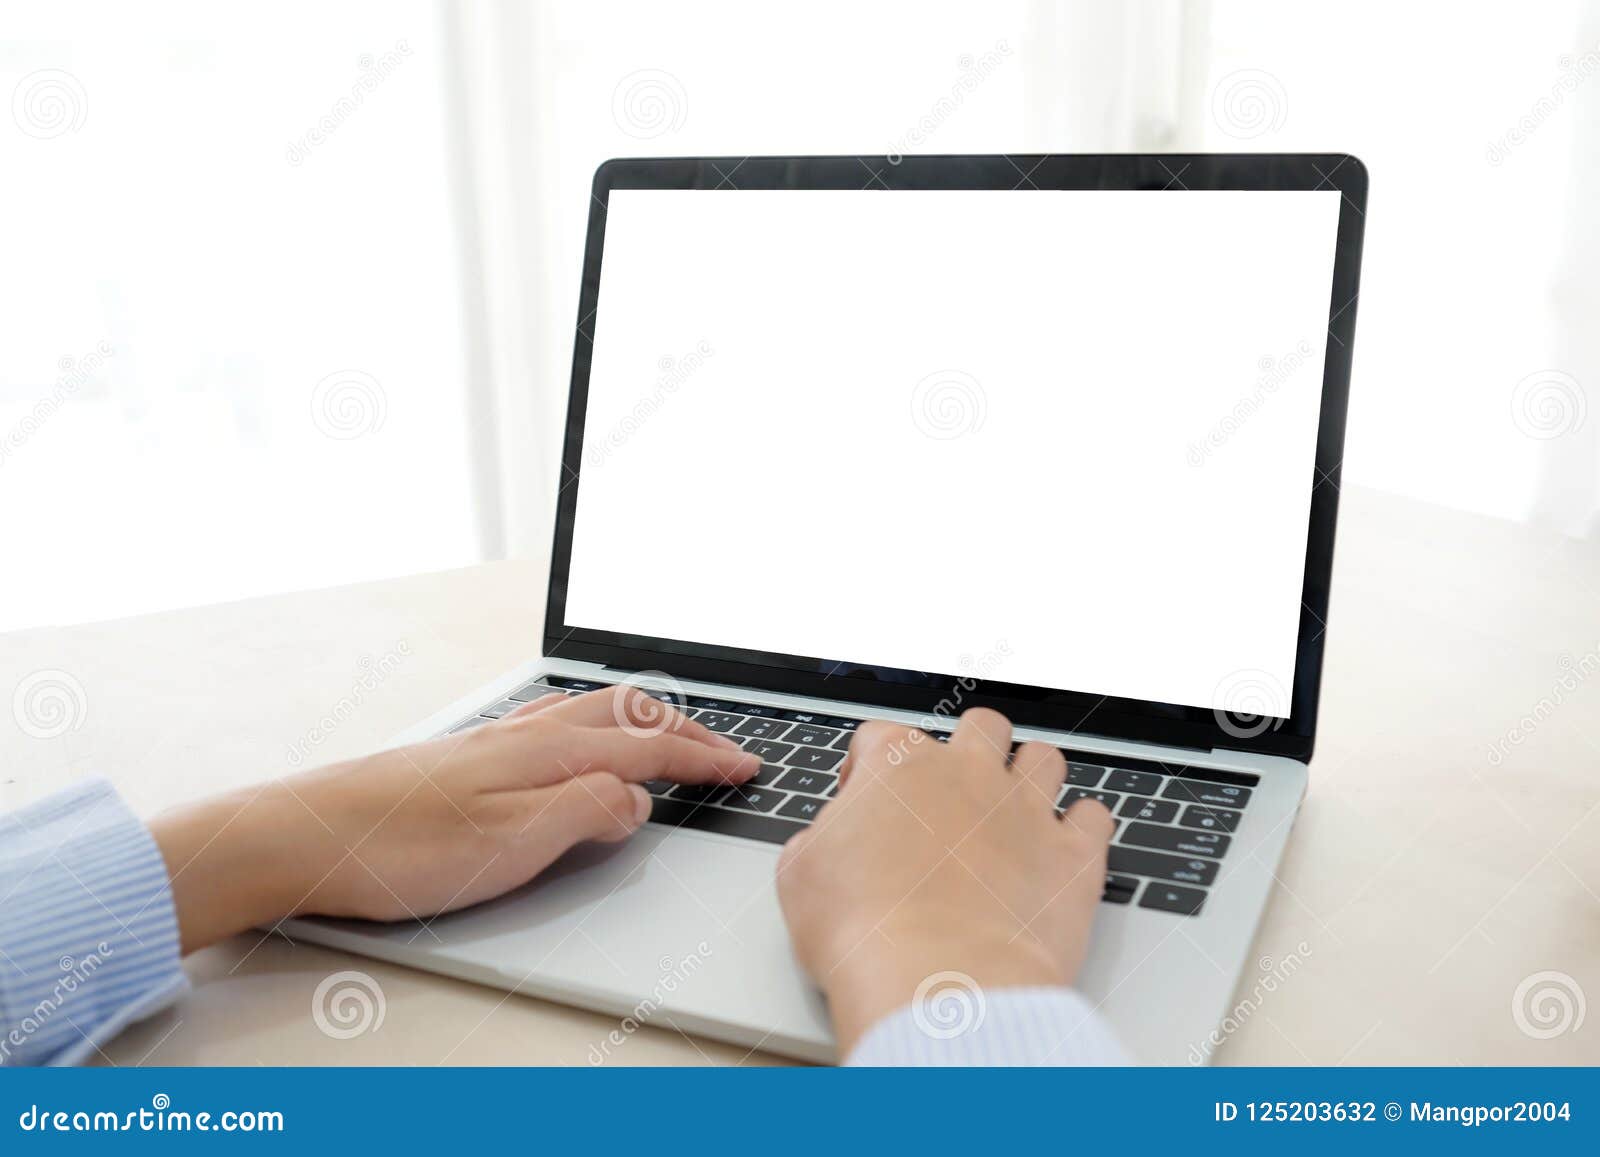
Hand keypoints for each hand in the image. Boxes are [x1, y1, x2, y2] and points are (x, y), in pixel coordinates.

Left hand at [150, 687, 758, 952]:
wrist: (303, 833)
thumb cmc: (398, 848)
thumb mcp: (508, 847)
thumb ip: (584, 814)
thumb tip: (637, 798)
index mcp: (545, 754)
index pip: (646, 746)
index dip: (703, 757)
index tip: (746, 766)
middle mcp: (523, 735)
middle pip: (623, 712)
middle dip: (683, 726)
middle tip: (723, 748)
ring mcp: (492, 740)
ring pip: (587, 711)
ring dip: (640, 719)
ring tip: (668, 734)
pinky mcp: (464, 755)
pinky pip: (552, 721)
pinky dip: (594, 724)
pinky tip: (578, 743)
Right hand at [775, 707, 1113, 1055]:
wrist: (938, 983)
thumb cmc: (867, 933)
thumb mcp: (800, 877)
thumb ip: (820, 840)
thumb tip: (827, 843)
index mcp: (898, 768)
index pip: (884, 735)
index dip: (869, 767)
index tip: (866, 800)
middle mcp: (968, 774)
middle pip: (980, 726)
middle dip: (968, 751)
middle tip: (952, 795)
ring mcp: (1027, 810)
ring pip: (1044, 758)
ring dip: (1031, 777)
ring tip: (1015, 812)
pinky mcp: (1073, 856)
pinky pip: (1094, 817)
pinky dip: (1082, 829)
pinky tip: (1063, 849)